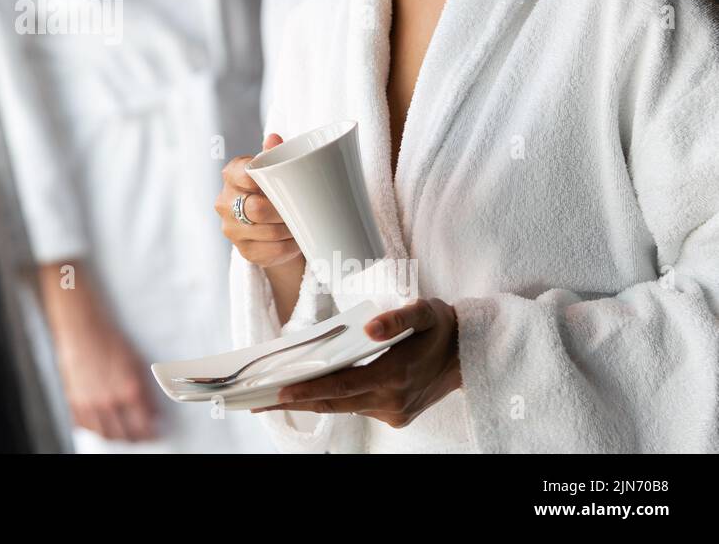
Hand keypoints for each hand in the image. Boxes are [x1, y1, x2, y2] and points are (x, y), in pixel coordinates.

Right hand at [40, 265, 158, 441]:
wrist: (82, 330)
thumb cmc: (108, 341)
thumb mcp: (136, 363)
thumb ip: (147, 391)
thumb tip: (153, 411)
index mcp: (129, 391)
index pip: (145, 425)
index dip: (152, 432)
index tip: (154, 431)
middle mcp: (109, 401)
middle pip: (126, 435)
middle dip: (137, 437)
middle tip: (141, 434)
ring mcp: (90, 404)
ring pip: (105, 434)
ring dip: (117, 436)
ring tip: (122, 432)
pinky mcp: (74, 402)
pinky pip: (85, 426)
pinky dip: (94, 429)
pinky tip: (100, 424)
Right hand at [215, 133, 301, 267]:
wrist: (268, 222)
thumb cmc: (272, 188)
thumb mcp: (274, 168)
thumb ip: (273, 153)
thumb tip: (274, 138)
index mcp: (231, 175)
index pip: (243, 174)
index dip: (261, 179)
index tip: (278, 182)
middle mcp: (225, 202)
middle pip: (256, 209)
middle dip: (282, 211)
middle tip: (299, 209)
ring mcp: (231, 229)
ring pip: (268, 232)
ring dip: (289, 230)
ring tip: (300, 224)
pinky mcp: (243, 251)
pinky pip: (271, 252)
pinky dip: (288, 247)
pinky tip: (295, 241)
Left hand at [251, 298, 461, 428]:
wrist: (470, 354)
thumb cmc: (441, 328)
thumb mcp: (425, 312)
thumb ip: (397, 318)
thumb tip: (368, 327)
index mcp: (396, 374)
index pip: (342, 385)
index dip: (309, 389)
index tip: (279, 391)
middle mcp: (392, 400)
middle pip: (334, 402)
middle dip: (295, 401)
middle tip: (257, 401)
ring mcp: (394, 411)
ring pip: (343, 407)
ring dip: (310, 401)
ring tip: (275, 396)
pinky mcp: (395, 416)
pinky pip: (356, 407)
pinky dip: (333, 399)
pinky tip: (310, 392)